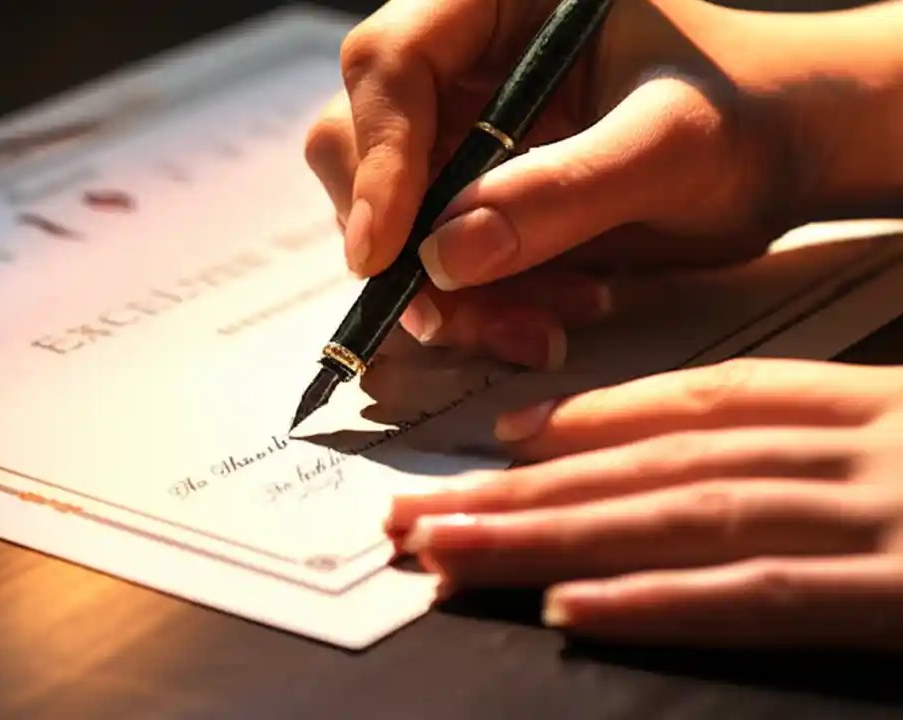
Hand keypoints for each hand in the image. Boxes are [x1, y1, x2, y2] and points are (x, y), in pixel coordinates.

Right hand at [306, 0, 836, 369]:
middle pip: (359, 143)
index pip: (391, 60)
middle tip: (456, 319)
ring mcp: (455, 126)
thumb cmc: (743, 116)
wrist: (777, 152)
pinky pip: (426, 258)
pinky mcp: (465, 189)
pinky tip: (542, 321)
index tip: (386, 253)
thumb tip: (444, 256)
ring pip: (386, 216)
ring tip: (538, 330)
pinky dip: (471, 306)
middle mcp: (459, 56)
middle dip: (406, 245)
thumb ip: (563, 192)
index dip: (377, 155)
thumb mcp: (671, 147)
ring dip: (445, 293)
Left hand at [385, 358, 902, 650]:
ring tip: (449, 552)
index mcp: (865, 406)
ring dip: (551, 534)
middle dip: (526, 486)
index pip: (706, 403)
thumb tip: (745, 474)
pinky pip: (763, 597)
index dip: (596, 416)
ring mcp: (878, 515)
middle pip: (657, 462)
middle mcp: (855, 447)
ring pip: (679, 515)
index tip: (504, 436)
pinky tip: (568, 610)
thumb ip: (842, 453)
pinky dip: (658, 600)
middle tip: (420, 512)